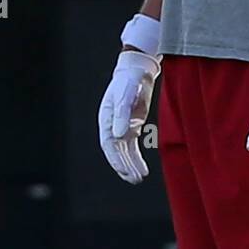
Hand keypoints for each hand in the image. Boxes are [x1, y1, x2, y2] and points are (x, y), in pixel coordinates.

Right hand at [98, 50, 159, 183]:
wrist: (139, 70)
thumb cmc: (129, 81)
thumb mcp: (125, 96)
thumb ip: (122, 115)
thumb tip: (119, 135)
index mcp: (106, 118)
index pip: (108, 143)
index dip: (115, 158)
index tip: (124, 170)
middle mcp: (112, 125)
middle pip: (116, 150)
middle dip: (125, 165)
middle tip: (135, 178)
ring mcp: (123, 126)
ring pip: (125, 151)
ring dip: (131, 164)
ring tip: (139, 177)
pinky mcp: (133, 126)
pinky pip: (132, 146)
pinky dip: (136, 157)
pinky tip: (141, 167)